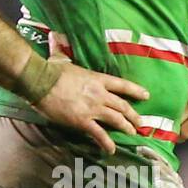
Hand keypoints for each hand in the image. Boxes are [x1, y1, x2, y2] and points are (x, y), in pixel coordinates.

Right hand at [33, 60, 149, 154]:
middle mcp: (99, 94)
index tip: (146, 96)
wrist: (40, 81)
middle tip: (140, 123)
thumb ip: (61, 50)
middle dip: (133, 115)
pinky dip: (107, 143)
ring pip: (116, 120)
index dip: (136, 91)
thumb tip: (53, 36)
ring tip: (132, 134)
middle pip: (122, 105)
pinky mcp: (83, 121)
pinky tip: (111, 150)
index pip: (122, 85)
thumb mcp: (60, 58)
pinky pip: (99, 134)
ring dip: (126, 127)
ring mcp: (92, 108)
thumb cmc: (50, 69)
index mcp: (96, 78)